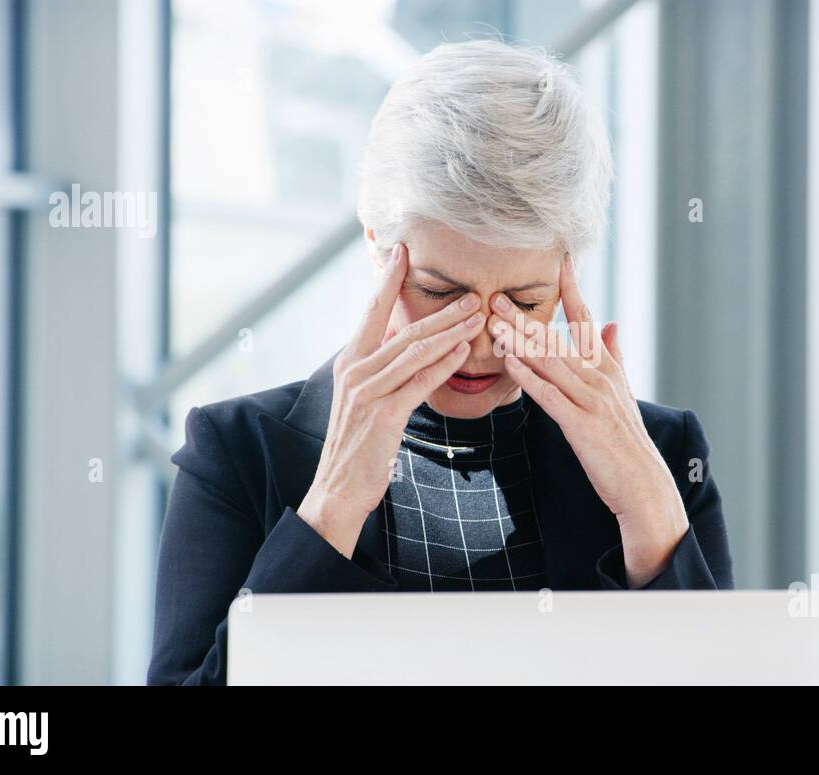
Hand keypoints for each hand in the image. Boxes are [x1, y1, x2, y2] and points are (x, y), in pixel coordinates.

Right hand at [297, 243, 484, 556]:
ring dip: (451, 332)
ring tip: (479, 317)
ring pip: (415, 352)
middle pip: (404, 329)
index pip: (372, 311)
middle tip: (472, 293)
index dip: (388, 280)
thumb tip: (403, 341)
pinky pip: (419, 383)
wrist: (339, 487)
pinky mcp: (383, 415)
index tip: (405, 251)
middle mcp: (354, 370)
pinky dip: (444, 365)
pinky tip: (465, 352)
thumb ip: (380, 368)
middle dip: (442, 309)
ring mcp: (367, 392)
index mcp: (349, 361)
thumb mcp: (364, 397)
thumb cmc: (358, 444)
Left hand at [488, 254, 688, 586]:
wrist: (644, 484)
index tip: (559, 263)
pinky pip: (551, 396)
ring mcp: (592, 400)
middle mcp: (600, 377)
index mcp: (607, 367)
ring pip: (551, 363)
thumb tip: (611, 324)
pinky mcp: (581, 425)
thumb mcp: (624, 392)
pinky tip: (510, 363)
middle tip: (495, 294)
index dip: (572, 291)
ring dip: (520, 341)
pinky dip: (530, 378)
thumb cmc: (627, 441)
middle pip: (558, 339)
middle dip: (525, 316)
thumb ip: (615, 356)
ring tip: (494, 322)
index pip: (586, 321)